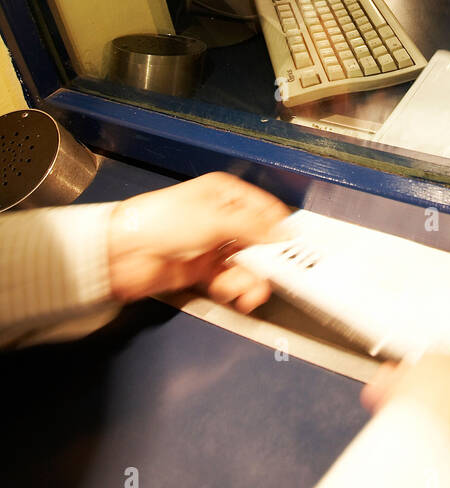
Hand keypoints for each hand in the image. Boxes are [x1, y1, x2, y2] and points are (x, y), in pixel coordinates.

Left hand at [107, 172, 290, 311]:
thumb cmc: (158, 221)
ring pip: (246, 264)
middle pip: (259, 242)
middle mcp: (222, 218)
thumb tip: (283, 233)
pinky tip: (236, 294)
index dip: (279, 230)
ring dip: (251, 279)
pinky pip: (230, 280)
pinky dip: (236, 289)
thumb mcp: (214, 218)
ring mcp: (212, 246)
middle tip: (272, 276)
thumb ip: (253, 226)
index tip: (291, 249)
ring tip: (248, 290)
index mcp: (225, 194)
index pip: (265, 211)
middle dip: (265, 260)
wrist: (120, 253)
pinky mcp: (202, 270)